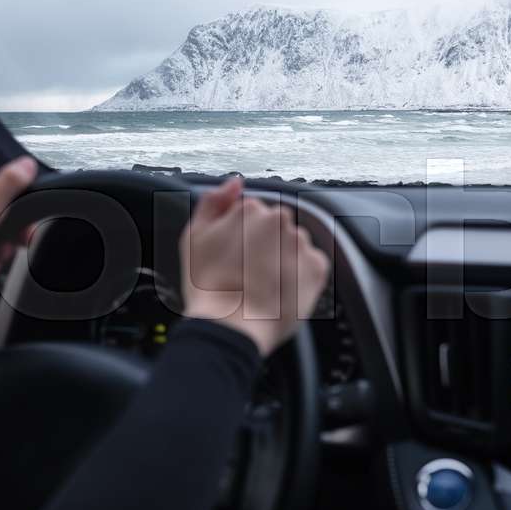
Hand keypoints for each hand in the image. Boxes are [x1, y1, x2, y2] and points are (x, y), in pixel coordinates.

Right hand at [179, 177, 330, 355]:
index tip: (233, 258)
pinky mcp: (317, 267)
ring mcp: (301, 243)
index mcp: (250, 208)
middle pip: (274, 228)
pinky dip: (299, 276)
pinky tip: (280, 291)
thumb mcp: (193, 237)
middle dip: (264, 246)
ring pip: (293, 245)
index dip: (240, 238)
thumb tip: (235, 183)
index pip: (251, 215)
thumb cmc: (207, 286)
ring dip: (283, 259)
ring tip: (263, 285)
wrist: (231, 327)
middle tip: (247, 274)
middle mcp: (280, 219)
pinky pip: (310, 266)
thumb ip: (213, 202)